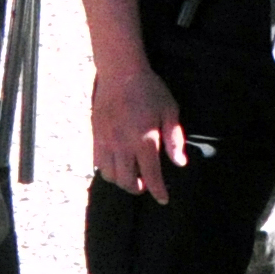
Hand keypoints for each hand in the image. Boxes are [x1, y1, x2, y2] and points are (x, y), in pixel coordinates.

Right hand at [88, 62, 189, 198]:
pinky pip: (98, 163)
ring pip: (110, 175)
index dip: (158, 190)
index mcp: (144, 139)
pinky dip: (107, 171)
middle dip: (139, 188)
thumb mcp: (170, 110)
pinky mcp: (95, 136)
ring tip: (132, 177)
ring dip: (122, 182)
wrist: (120, 74)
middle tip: (147, 185)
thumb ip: (174, 138)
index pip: (151, 174)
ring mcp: (106, 141)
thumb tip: (179, 162)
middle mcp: (123, 144)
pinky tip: (117, 166)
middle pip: (127, 180)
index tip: (163, 199)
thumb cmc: (150, 90)